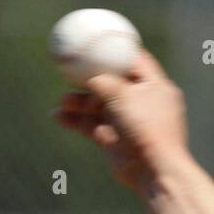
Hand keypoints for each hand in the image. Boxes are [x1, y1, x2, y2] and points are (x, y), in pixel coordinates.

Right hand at [52, 50, 188, 192]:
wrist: (154, 172)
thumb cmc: (145, 128)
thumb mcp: (122, 94)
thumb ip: (103, 79)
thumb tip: (87, 75)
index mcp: (156, 87)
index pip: (136, 61)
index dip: (116, 50)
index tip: (95, 41)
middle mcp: (145, 104)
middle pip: (113, 83)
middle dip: (90, 78)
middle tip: (69, 69)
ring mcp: (130, 124)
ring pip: (100, 106)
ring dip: (79, 102)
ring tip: (63, 101)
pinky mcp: (117, 142)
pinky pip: (93, 126)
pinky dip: (76, 120)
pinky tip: (57, 115)